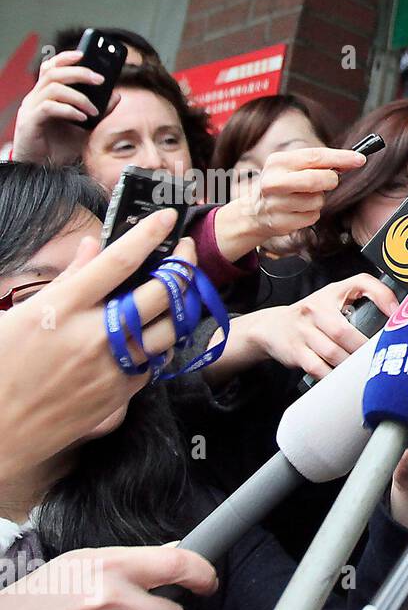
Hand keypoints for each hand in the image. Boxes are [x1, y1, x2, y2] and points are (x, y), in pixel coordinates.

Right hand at [0, 211, 194, 472]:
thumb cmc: (0, 366)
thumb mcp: (21, 313)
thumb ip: (67, 280)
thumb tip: (93, 247)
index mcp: (63, 306)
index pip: (119, 261)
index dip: (150, 234)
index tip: (169, 217)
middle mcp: (93, 333)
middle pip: (160, 292)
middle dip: (183, 264)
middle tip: (187, 251)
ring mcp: (112, 364)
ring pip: (171, 327)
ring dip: (183, 304)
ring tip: (183, 289)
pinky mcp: (122, 392)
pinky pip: (158, 359)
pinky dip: (164, 341)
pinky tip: (159, 331)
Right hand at [11, 50, 119, 164]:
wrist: (45, 170)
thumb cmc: (60, 149)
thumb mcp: (86, 127)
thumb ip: (99, 111)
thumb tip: (117, 95)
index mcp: (46, 95)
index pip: (51, 67)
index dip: (65, 57)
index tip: (84, 54)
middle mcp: (36, 97)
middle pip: (53, 72)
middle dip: (79, 72)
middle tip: (100, 80)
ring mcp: (31, 108)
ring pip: (53, 88)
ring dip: (78, 96)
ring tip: (93, 110)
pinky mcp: (30, 122)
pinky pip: (49, 107)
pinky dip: (68, 109)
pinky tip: (81, 117)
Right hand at [212, 273, 399, 382]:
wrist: (272, 327)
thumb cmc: (313, 314)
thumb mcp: (335, 297)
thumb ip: (364, 297)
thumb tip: (399, 312)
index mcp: (332, 292)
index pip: (361, 283)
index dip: (382, 296)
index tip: (398, 313)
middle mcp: (315, 308)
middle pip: (344, 331)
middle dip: (364, 347)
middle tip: (383, 356)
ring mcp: (303, 331)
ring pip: (333, 352)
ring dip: (351, 364)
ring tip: (367, 370)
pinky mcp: (296, 351)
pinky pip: (318, 368)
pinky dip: (334, 375)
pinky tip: (345, 379)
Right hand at [214, 146, 366, 261]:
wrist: (255, 211)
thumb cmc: (282, 184)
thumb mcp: (293, 167)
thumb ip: (318, 163)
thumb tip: (351, 160)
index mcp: (278, 162)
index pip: (315, 157)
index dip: (340, 158)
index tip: (360, 159)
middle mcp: (273, 181)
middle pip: (317, 180)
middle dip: (330, 181)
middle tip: (330, 181)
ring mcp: (276, 203)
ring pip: (317, 201)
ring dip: (318, 200)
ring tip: (304, 198)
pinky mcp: (282, 222)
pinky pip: (312, 217)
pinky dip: (312, 213)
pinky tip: (298, 210)